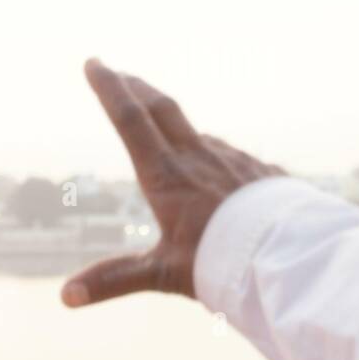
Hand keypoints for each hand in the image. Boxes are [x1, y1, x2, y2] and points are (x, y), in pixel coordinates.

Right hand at [61, 58, 284, 306]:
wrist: (293, 258)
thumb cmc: (225, 266)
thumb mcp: (164, 274)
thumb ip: (115, 280)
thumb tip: (66, 296)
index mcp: (167, 176)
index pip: (130, 120)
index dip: (109, 89)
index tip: (94, 63)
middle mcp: (199, 158)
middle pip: (161, 108)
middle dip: (136, 87)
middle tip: (119, 71)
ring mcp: (234, 161)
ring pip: (197, 132)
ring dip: (173, 120)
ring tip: (162, 123)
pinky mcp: (262, 172)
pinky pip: (230, 156)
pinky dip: (212, 153)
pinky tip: (216, 167)